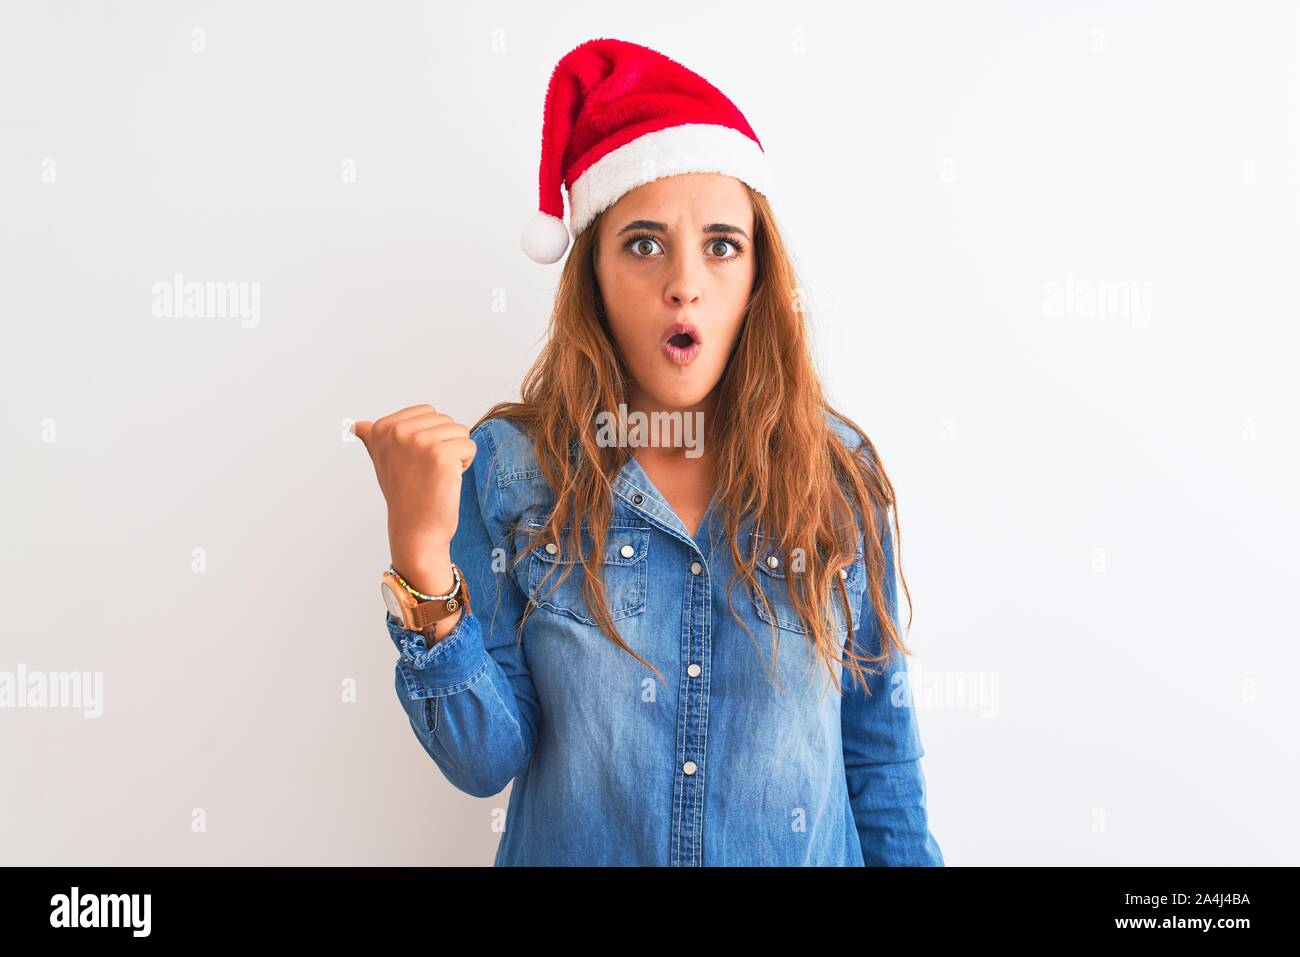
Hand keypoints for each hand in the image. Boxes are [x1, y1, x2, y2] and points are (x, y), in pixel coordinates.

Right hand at [352, 404, 475, 593]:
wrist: (416, 529)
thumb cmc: (404, 495)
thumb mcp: (382, 461)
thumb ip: (373, 439)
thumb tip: (357, 425)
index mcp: (383, 428)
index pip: (428, 412)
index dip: (430, 436)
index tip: (415, 461)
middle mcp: (398, 432)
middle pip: (446, 420)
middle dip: (444, 444)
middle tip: (427, 471)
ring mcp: (420, 442)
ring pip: (460, 431)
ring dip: (456, 454)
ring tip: (437, 475)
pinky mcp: (442, 455)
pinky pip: (469, 446)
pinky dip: (465, 464)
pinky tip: (447, 479)